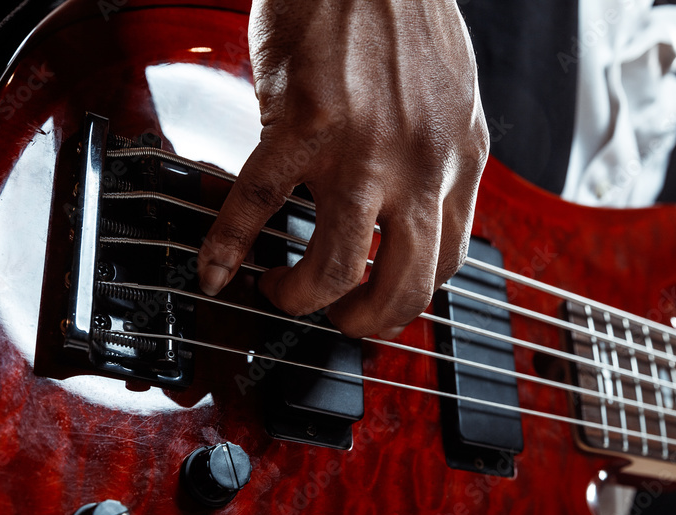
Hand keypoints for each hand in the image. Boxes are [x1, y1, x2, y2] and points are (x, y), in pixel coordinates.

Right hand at [198, 0, 488, 337]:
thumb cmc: (404, 14)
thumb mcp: (450, 98)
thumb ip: (438, 155)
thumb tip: (410, 201)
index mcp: (460, 160)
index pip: (448, 261)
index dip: (411, 297)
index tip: (384, 303)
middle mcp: (419, 166)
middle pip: (402, 285)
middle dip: (363, 321)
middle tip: (337, 322)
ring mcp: (361, 150)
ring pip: (331, 266)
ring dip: (300, 298)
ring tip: (280, 293)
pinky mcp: (301, 125)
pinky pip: (257, 205)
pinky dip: (227, 247)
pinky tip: (215, 268)